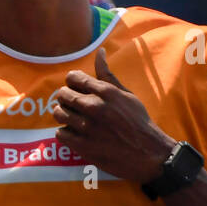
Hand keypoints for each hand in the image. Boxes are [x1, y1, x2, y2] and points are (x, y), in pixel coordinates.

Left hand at [51, 48, 176, 183]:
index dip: (72, 82)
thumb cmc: (138, 122)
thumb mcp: (126, 95)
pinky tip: (76, 133)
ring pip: (58, 114)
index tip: (76, 88)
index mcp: (106, 92)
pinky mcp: (82, 146)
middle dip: (66, 97)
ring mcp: (86, 127)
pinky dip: (66, 133)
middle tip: (74, 104)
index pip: (73, 78)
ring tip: (73, 118)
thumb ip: (108, 75)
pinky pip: (60, 133)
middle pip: (62, 95)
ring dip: (63, 114)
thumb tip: (99, 52)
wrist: (148, 153)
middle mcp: (94, 107)